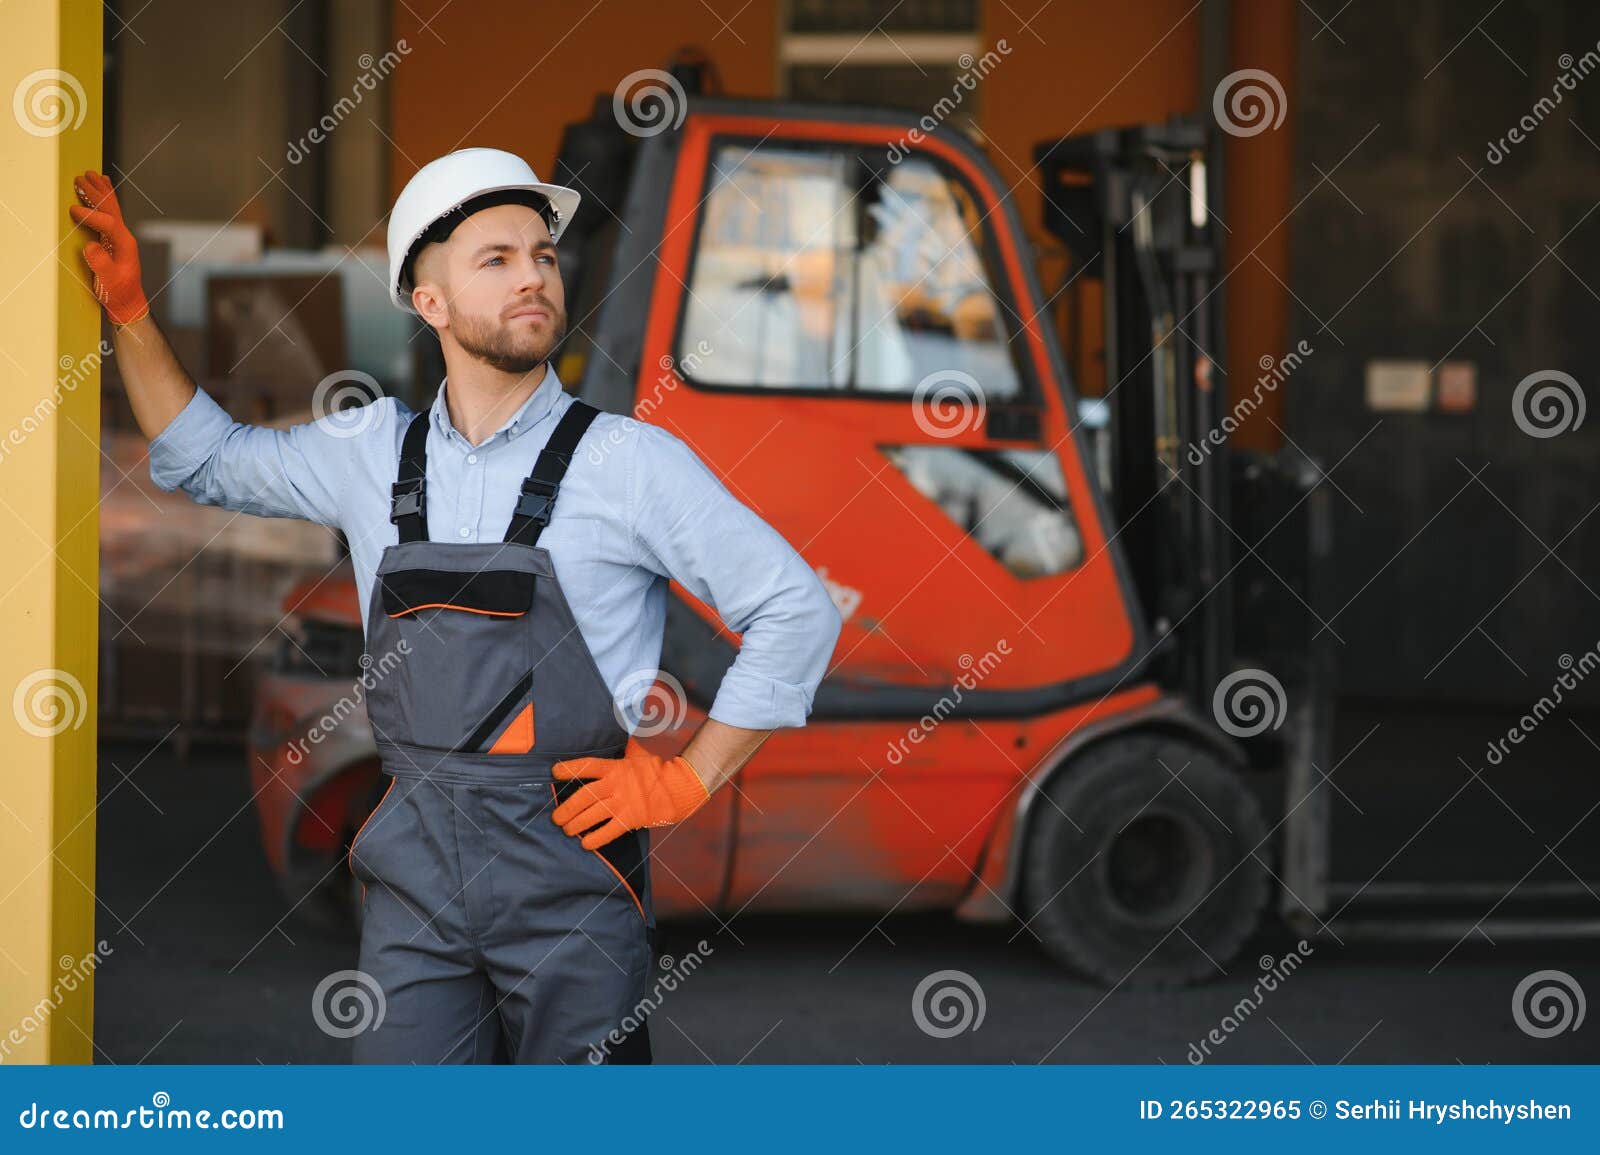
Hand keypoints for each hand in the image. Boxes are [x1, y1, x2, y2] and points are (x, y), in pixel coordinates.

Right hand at [69, 170, 149, 325]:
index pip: (109, 223)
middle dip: (95, 192)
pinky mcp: (114, 238)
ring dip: (100, 190)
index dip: (91, 215)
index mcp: (125, 245)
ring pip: (111, 207)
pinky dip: (105, 198)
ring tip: (90, 174)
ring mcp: (120, 236)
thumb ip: (100, 264)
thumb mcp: (109, 281)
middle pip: (111, 209)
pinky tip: (103, 186)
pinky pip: (110, 213)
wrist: (128, 301)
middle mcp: (125, 237)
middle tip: (80, 177)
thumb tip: (91, 245)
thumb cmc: (118, 292)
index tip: (73, 209)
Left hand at [551, 744, 711, 849]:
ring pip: (591, 815)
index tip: (554, 772)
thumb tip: (617, 729)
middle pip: (584, 797)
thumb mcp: (638, 754)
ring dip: (575, 825)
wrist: (679, 788)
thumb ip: (623, 748)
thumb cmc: (656, 770)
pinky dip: (595, 839)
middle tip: (556, 817)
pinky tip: (585, 844)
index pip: (588, 766)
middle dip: (566, 809)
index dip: (569, 768)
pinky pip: (608, 832)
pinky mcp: (631, 819)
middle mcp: (616, 785)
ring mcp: (623, 803)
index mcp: (616, 767)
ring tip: (567, 830)